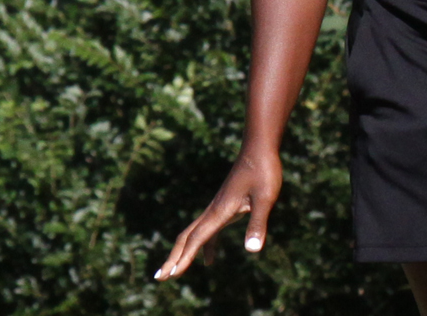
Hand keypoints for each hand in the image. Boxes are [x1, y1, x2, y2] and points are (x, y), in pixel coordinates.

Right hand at [155, 149, 281, 280]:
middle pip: (187, 238)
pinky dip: (205, 246)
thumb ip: (257, 223)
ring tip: (174, 272)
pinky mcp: (224, 206)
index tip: (171, 275)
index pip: (197, 239)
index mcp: (220, 211)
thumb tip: (252, 250)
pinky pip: (209, 231)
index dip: (184, 258)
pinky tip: (209, 260)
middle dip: (174, 258)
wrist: (259, 148)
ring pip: (194, 234)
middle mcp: (213, 211)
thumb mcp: (265, 198)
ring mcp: (217, 208)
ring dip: (184, 253)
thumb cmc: (263, 171)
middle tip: (160, 278)